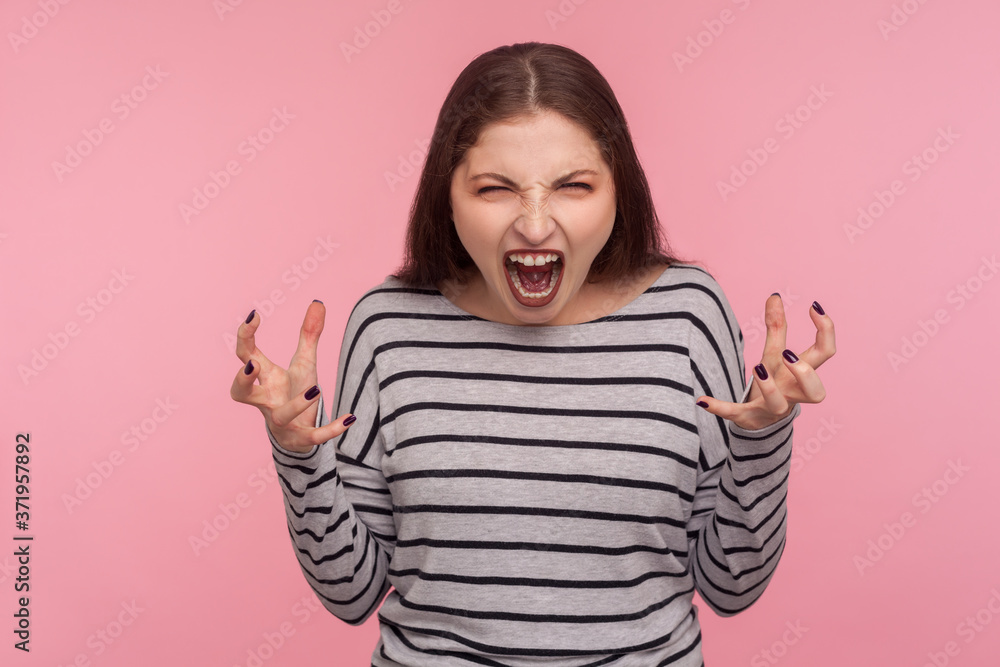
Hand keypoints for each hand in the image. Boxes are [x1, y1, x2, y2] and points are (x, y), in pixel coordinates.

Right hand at [230, 300, 355, 452]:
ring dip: (296, 403)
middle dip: (243, 379)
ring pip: (280, 416)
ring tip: (316, 388)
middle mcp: (267, 401)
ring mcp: (281, 422)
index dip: (245, 336)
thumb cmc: (294, 394)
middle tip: (253, 364)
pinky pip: (313, 437)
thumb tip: (318, 302)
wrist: (299, 436)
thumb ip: (309, 334)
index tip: (255, 315)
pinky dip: (331, 430)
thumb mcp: (303, 362)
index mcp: (266, 379)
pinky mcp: (300, 438)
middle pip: (240, 393)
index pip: (245, 356)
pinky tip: (350, 418)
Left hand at [696, 294, 834, 430]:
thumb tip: (774, 297)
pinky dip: (719, 408)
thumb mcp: (774, 355)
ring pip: (779, 405)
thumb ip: (777, 327)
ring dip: (769, 387)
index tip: (813, 306)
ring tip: (757, 368)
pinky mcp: (748, 417)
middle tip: (788, 353)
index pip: (825, 353)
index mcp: (800, 375)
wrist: (761, 421)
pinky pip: (735, 415)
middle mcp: (791, 394)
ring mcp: (771, 409)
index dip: (825, 330)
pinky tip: (702, 400)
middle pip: (815, 390)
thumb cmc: (775, 383)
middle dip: (804, 372)